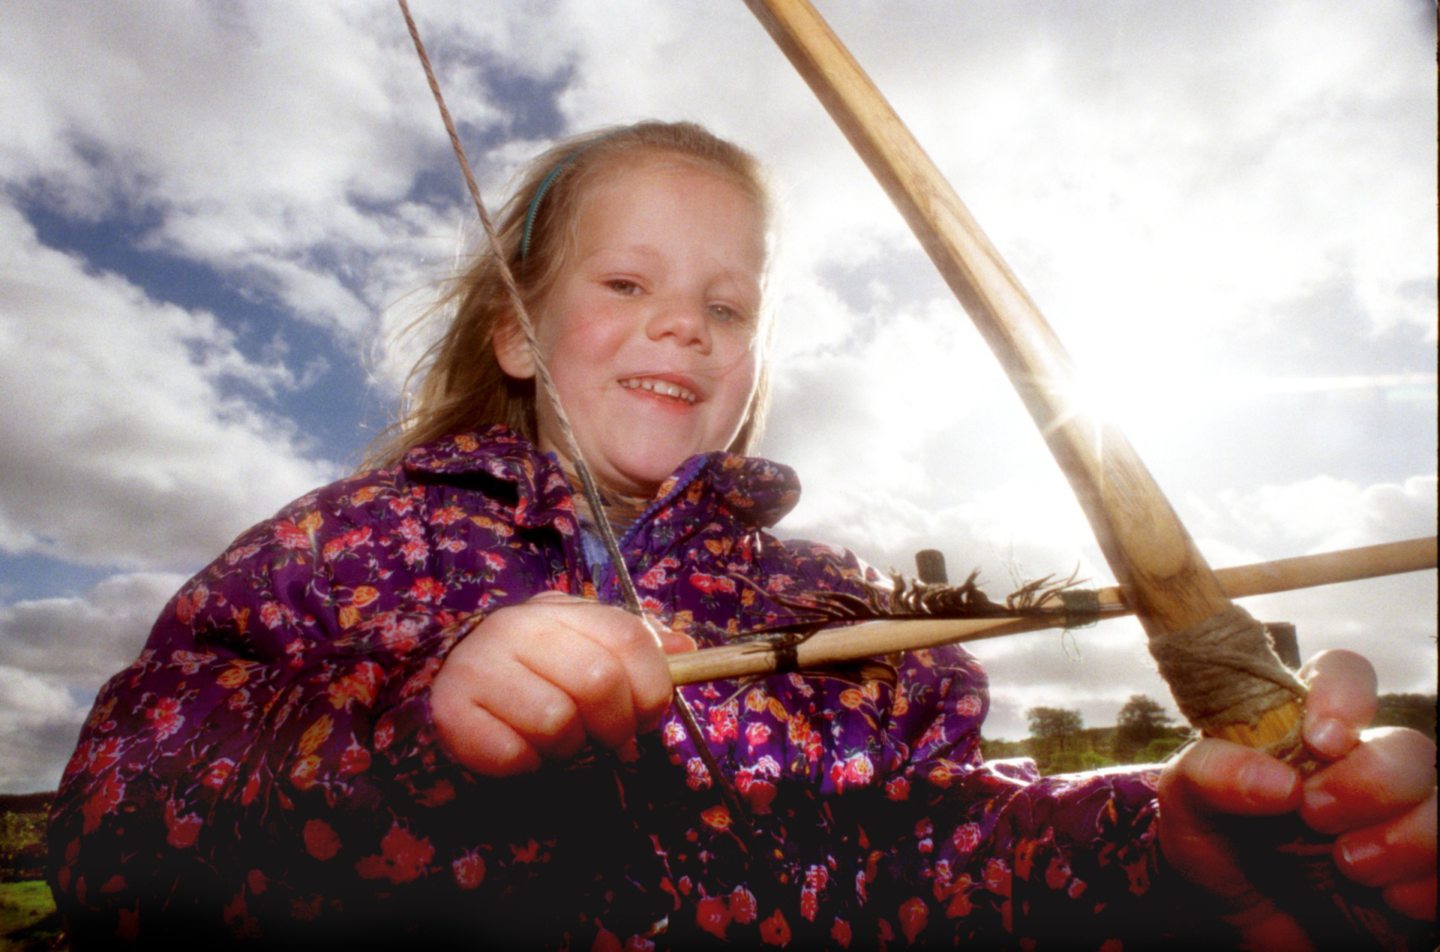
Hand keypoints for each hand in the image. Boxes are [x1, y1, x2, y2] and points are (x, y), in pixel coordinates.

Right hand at [430, 592, 694, 776]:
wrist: (458, 688)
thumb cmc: (538, 674)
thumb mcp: (589, 648)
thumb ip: (637, 648)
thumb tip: (687, 649)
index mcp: (562, 610)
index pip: (629, 638)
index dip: (653, 687)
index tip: (647, 716)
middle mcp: (517, 627)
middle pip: (599, 681)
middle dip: (615, 727)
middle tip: (606, 741)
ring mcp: (479, 665)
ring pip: (556, 722)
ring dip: (567, 749)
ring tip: (556, 741)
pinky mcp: (451, 711)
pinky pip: (513, 755)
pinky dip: (527, 765)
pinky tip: (519, 748)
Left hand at [1157, 649, 1436, 946]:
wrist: (1241, 928)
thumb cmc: (1217, 850)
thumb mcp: (1185, 807)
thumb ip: (1210, 773)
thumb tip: (1279, 780)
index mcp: (1305, 730)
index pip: (1346, 674)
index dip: (1345, 694)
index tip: (1321, 740)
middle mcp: (1362, 766)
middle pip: (1409, 747)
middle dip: (1370, 782)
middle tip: (1314, 815)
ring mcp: (1401, 819)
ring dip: (1405, 838)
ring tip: (1347, 865)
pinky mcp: (1425, 872)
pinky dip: (1425, 885)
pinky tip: (1385, 900)